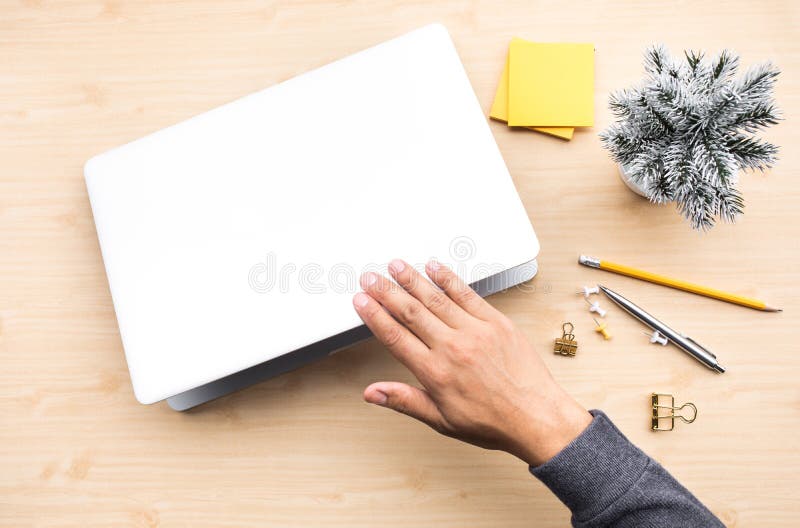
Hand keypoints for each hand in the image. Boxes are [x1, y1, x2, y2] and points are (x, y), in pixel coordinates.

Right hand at [352, 259, 591, 466]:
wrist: (536, 417)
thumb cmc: (492, 422)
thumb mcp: (441, 420)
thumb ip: (404, 401)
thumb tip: (372, 393)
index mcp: (435, 372)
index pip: (395, 336)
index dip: (374, 316)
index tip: (361, 301)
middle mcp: (453, 348)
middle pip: (411, 312)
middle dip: (386, 291)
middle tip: (370, 278)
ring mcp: (475, 332)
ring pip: (436, 298)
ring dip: (412, 279)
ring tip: (396, 266)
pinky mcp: (496, 322)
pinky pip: (467, 295)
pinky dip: (449, 279)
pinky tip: (435, 268)